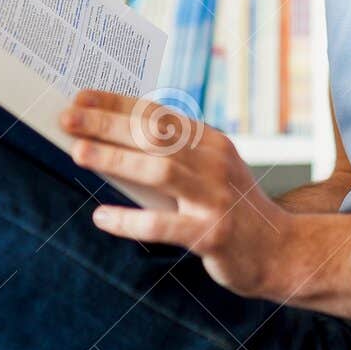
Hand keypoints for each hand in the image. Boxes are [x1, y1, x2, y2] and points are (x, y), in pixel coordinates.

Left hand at [59, 90, 291, 297]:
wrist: (283, 252)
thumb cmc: (233, 211)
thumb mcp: (210, 173)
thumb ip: (172, 157)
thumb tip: (108, 144)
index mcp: (210, 141)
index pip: (157, 113)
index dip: (116, 103)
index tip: (80, 97)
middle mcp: (215, 162)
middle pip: (154, 135)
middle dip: (107, 123)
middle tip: (67, 117)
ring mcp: (216, 198)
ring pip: (160, 170)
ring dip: (116, 159)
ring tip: (78, 153)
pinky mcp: (214, 234)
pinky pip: (166, 225)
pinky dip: (131, 221)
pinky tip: (102, 217)